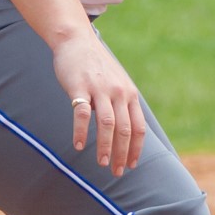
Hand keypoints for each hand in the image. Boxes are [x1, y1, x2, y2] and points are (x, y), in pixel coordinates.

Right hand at [52, 29, 147, 172]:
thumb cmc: (96, 67)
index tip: (131, 165)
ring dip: (105, 146)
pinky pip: (82, 113)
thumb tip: (125, 130)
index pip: (138, 127)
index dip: (136, 149)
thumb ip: (122, 103)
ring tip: (101, 163)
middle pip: (125, 130)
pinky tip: (78, 146)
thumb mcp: (116, 83)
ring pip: (107, 124)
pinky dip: (80, 131)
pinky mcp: (80, 87)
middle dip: (122, 154)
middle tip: (117, 172)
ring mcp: (100, 89)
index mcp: (129, 94)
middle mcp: (118, 93)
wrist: (76, 41)